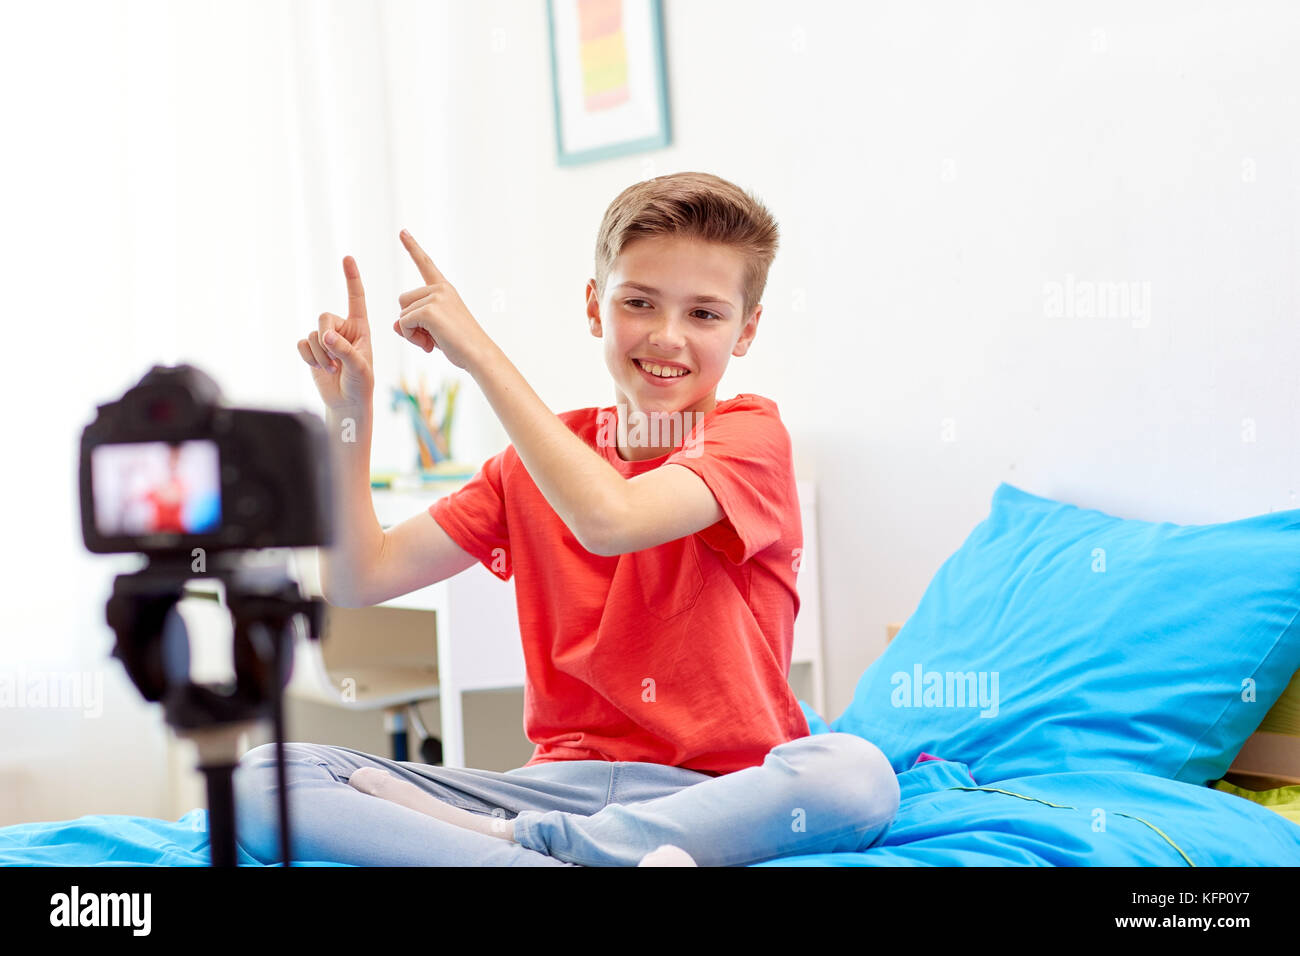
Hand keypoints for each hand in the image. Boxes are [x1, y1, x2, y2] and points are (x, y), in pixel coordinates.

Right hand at [298, 255, 375, 410]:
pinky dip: (308, 357)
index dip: (352, 278)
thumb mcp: (359, 367)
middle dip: (326, 338)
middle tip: (333, 358)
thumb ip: (344, 350)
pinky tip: (320, 368)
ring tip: (332, 369)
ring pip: (313, 334)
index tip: (347, 258)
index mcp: (361, 327)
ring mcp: (326, 339)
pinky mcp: (312, 350)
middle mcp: (342, 329)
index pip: (356, 298)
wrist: (347, 403)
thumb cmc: (361, 384)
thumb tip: (325, 337)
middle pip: (325, 317)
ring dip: (319, 354)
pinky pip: (302, 344)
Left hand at [394, 229, 490, 370]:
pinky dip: (411, 337)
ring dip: (410, 332)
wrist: (479, 355)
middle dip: (409, 322)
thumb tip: (395, 324)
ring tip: (432, 342)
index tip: (402, 231)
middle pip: (403, 300)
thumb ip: (414, 322)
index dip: (412, 247)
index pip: (425, 264)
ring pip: (402, 313)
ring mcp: (435, 297)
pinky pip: (403, 323)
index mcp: (445, 289)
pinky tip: (429, 344)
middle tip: (429, 338)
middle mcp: (440, 289)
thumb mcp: (434, 329)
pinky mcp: (429, 310)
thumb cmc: (461, 345)